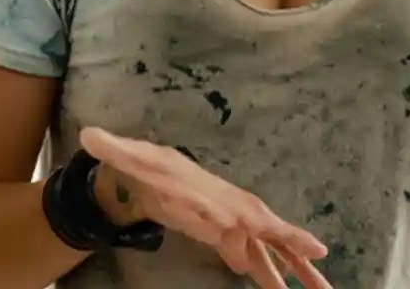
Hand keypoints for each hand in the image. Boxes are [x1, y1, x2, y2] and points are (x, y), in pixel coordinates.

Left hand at [79, 127, 332, 288]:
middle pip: (268, 228)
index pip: (229, 208)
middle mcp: (233, 208)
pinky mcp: (235, 239)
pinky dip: (276, 275)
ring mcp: (238, 225)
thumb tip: (90, 135)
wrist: (156, 179)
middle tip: (319, 253)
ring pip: (273, 250)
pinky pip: (262, 261)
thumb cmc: (148, 169)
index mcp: (211, 192)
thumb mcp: (131, 158)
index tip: (253, 236)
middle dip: (293, 241)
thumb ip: (115, 150)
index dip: (241, 223)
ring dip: (297, 269)